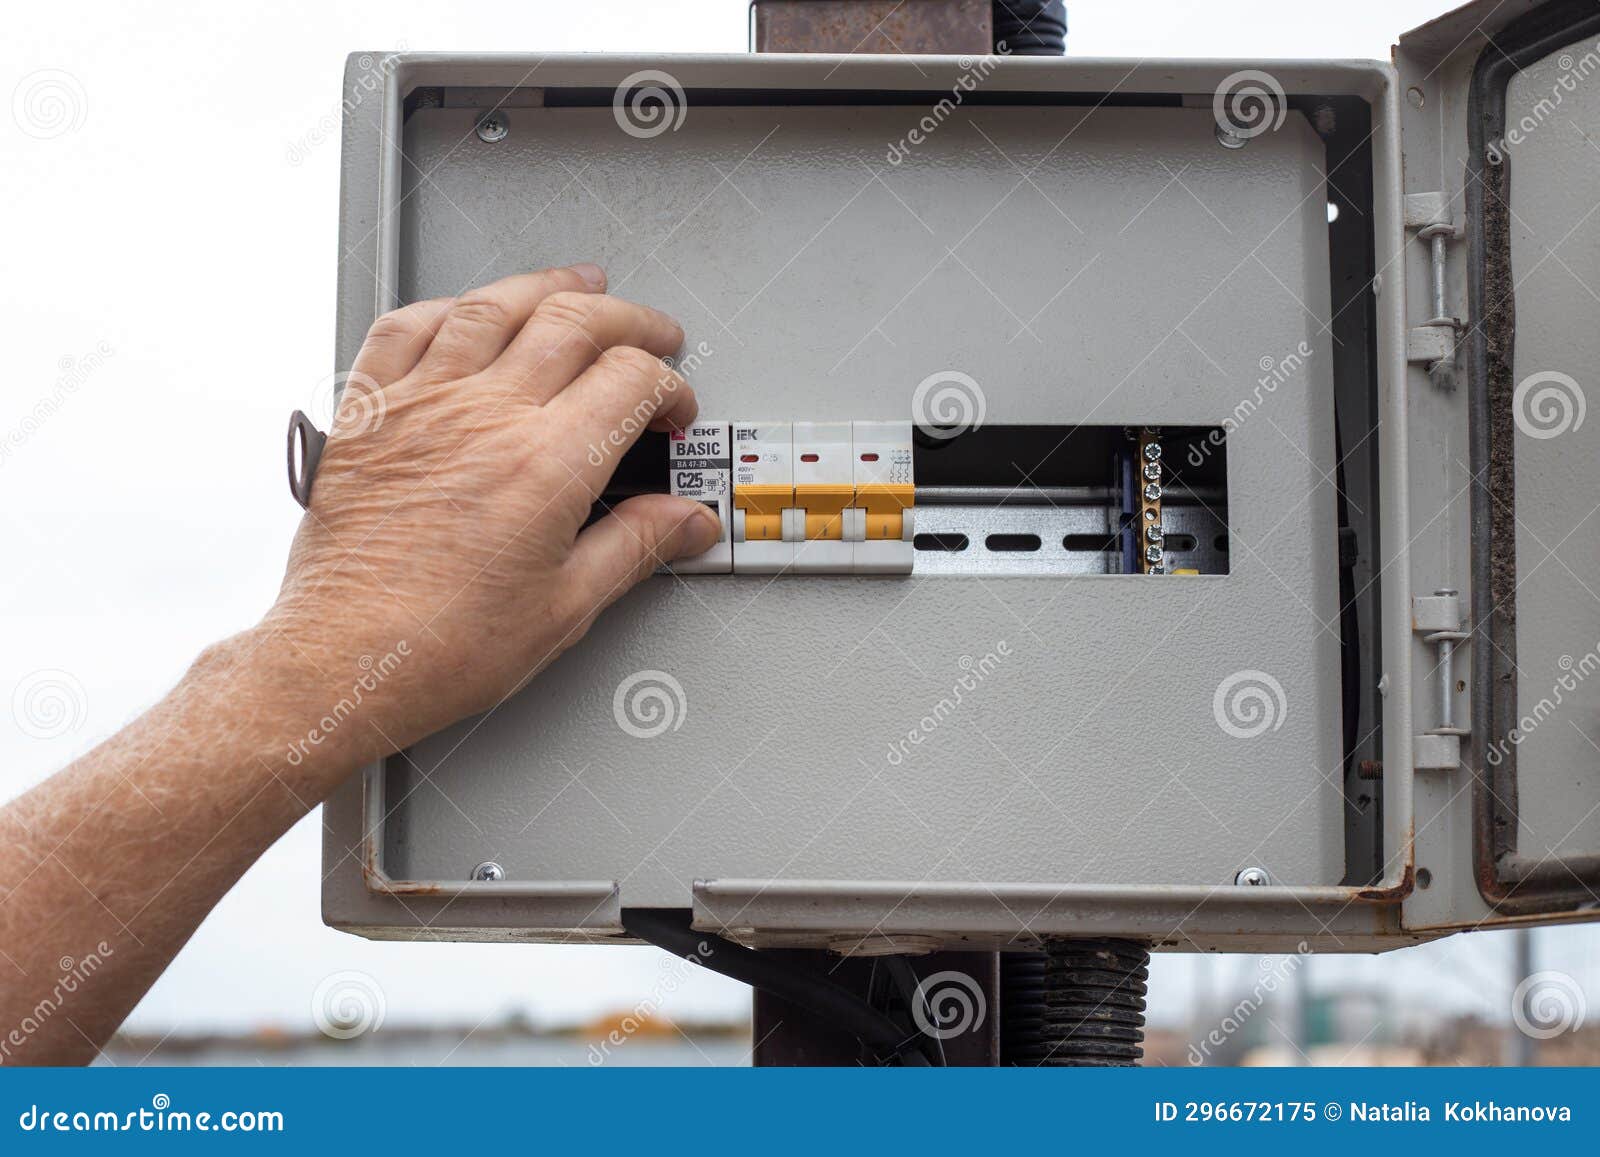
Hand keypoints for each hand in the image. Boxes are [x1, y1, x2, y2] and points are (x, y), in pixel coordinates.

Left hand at [264, 263, 719, 763]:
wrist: (344, 660)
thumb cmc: (441, 646)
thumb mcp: (566, 607)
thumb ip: (634, 547)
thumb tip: (685, 521)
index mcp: (546, 465)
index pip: (632, 379)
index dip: (670, 386)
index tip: (673, 410)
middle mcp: (485, 418)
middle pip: (575, 322)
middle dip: (631, 321)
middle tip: (653, 335)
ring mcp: (422, 405)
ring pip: (494, 304)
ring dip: (548, 287)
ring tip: (579, 287)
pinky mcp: (370, 412)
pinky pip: (406, 326)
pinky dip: (448, 306)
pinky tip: (469, 311)